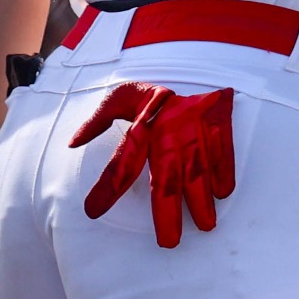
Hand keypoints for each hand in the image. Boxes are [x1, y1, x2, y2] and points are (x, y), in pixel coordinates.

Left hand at [69, 82, 236, 248]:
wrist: (188, 57)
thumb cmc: (149, 88)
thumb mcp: (118, 97)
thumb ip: (97, 120)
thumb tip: (73, 143)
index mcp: (144, 122)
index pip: (124, 160)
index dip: (108, 187)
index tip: (94, 211)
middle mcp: (172, 127)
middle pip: (169, 175)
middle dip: (169, 210)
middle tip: (170, 242)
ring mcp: (198, 123)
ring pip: (199, 167)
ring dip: (202, 198)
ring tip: (206, 225)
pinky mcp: (219, 118)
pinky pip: (223, 147)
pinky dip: (225, 169)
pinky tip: (224, 193)